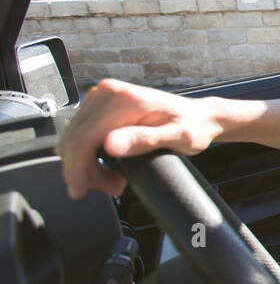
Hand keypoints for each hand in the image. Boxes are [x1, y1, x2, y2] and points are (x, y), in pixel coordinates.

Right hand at [55, 78, 223, 199]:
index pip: (84, 136)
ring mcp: (103, 99)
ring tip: (114, 180)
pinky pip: (82, 134)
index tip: (79, 190)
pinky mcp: (102, 107)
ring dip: (87, 165)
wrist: (200, 116)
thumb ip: (144, 140)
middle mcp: (109, 94)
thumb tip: (111, 145)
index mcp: (125, 99)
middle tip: (111, 187)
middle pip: (75, 139)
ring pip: (75, 139)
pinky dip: (89, 155)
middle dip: (85, 171)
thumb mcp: (176, 137)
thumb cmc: (192, 126)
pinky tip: (108, 167)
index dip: (77, 167)